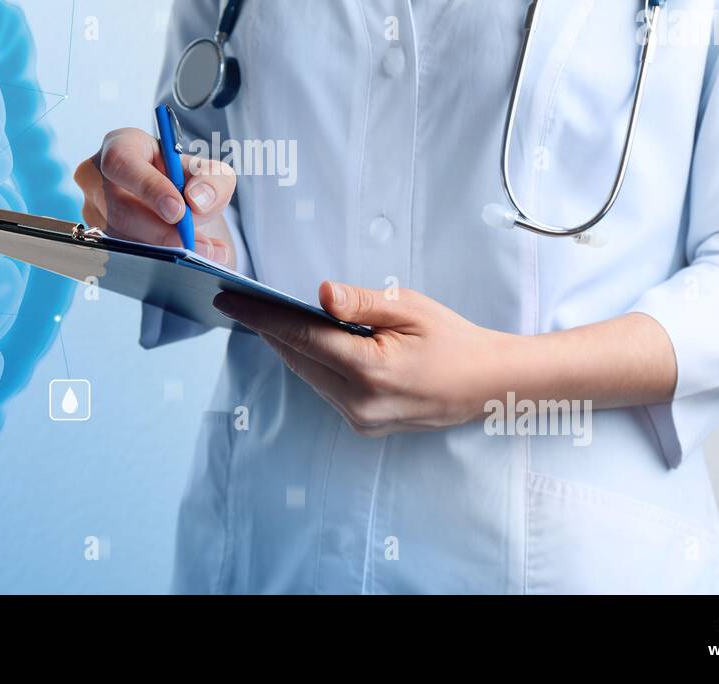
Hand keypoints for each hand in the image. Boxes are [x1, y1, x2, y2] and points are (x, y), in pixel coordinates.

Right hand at [74, 127, 237, 267]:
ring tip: (199, 253)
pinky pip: (121, 254)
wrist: (180, 210)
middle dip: (158, 230)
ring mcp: (93, 210)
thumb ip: (213, 180)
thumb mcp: (210, 174)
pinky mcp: (97, 239)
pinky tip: (186, 262)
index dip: (148, 187)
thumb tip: (198, 199)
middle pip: (118, 208)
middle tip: (189, 242)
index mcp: (120, 145)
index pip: (122, 162)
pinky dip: (156, 261)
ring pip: (120, 237)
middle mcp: (97, 177)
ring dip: (161, 249)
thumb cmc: (186, 181)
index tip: (178, 210)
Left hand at [214, 282, 512, 435]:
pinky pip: (325, 389)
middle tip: (238, 301)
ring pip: (308, 376)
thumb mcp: (410, 308)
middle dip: (267, 329)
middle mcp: (360, 402)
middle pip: (298, 359)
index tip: (230, 299)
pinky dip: (311, 364)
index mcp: (371, 370)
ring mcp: (361, 420)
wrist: (488, 385)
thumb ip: (361, 302)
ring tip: (264, 316)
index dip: (262, 317)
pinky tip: (302, 342)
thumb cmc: (453, 340)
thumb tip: (320, 294)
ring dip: (287, 347)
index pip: (302, 338)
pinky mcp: (363, 425)